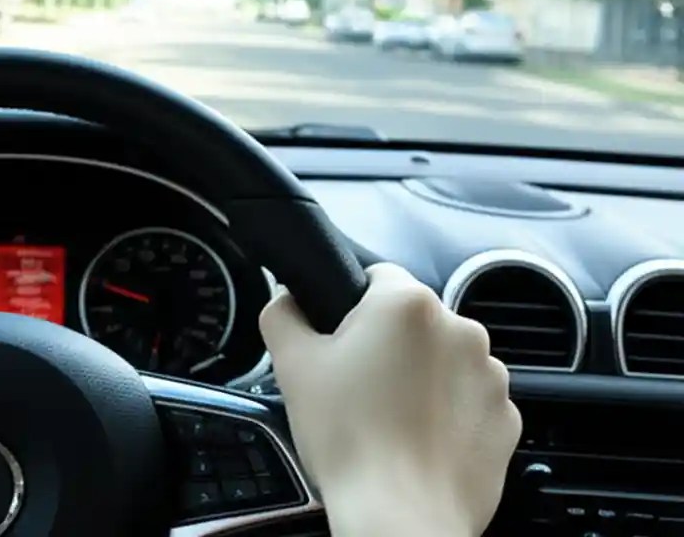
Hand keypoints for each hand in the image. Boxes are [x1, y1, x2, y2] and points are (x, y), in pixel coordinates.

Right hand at [260, 263, 519, 536]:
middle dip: (387, 347)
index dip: (350, 311)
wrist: (399, 516)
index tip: (339, 347)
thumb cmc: (349, 440)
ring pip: (443, 361)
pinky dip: (447, 415)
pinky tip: (416, 440)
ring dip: (420, 379)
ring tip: (387, 420)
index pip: (375, 277)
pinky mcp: (507, 418)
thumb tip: (288, 299)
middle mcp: (460, 329)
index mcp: (406, 303)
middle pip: (412, 322)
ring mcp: (491, 376)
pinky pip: (469, 402)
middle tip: (356, 388)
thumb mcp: (292, 365)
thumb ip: (283, 313)